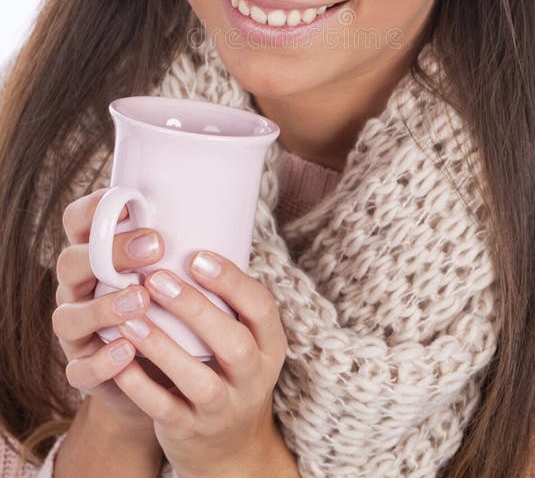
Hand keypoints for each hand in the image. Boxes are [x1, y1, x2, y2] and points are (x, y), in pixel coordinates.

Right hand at [53, 187, 176, 438]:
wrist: (162, 375)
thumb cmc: (170, 308)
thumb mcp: (170, 272)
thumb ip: (177, 249)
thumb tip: (222, 215)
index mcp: (95, 255)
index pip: (78, 221)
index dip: (95, 208)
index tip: (133, 205)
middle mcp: (78, 289)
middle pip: (71, 263)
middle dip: (111, 252)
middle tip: (155, 247)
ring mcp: (77, 332)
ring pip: (69, 316)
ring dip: (104, 306)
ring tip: (141, 300)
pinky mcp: (84, 372)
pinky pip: (80, 369)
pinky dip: (102, 360)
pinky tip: (126, 350)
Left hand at [110, 247, 288, 476]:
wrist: (228, 448)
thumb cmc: (228, 370)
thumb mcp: (244, 337)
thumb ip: (226, 301)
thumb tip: (192, 230)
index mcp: (269, 345)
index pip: (262, 308)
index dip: (232, 282)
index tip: (198, 255)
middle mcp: (253, 377)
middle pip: (233, 342)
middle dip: (194, 308)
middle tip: (156, 278)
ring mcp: (224, 409)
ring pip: (198, 379)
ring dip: (163, 346)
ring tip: (131, 316)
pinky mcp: (191, 433)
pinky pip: (166, 410)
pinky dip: (142, 387)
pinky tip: (119, 362)